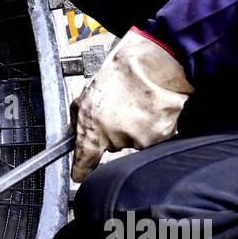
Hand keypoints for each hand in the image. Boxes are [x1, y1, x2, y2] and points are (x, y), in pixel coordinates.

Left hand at [69, 29, 193, 182]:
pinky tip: (150, 107)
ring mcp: (139, 140)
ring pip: (132, 140)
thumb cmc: (123, 72)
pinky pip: (152, 136)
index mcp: (93, 129)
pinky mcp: (161, 138)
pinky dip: (152, 125)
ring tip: (136, 103)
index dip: (81, 170)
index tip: (79, 174)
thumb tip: (77, 129)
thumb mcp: (87, 93)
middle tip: (119, 108)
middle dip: (112, 131)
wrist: (157, 64)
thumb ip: (79, 117)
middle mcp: (116, 140)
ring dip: (133, 127)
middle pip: (111, 146)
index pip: (84, 163)